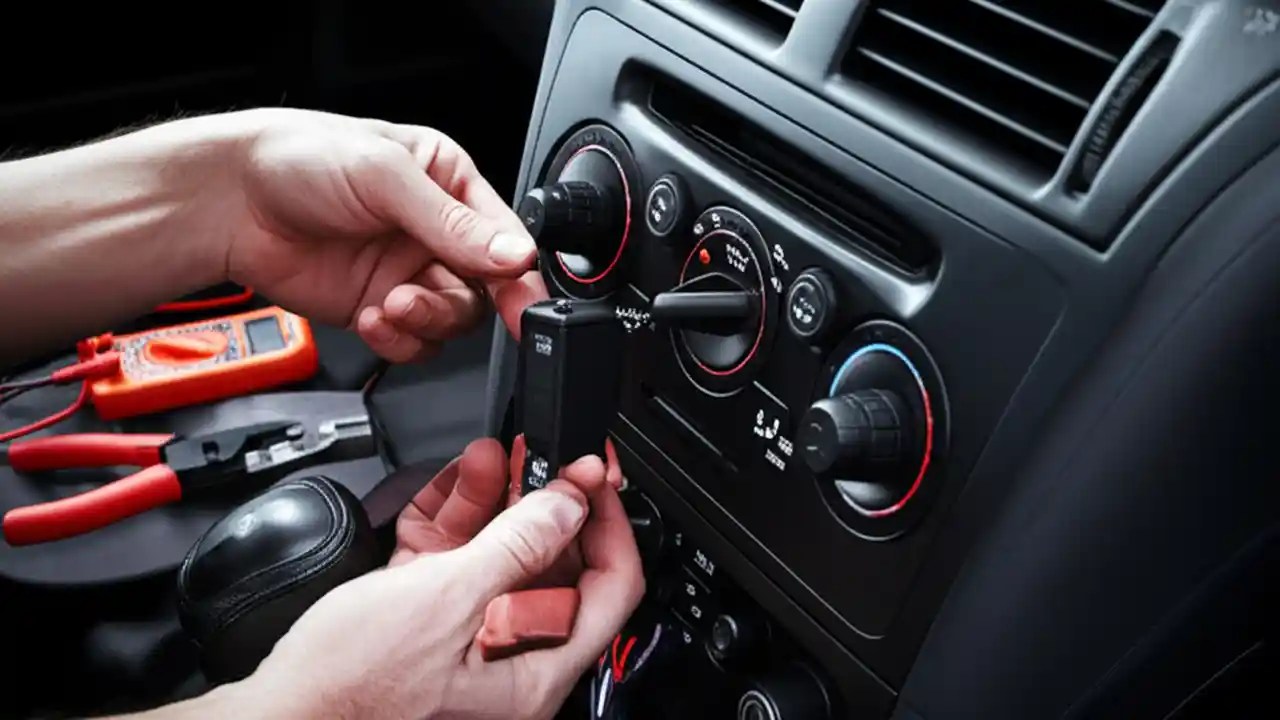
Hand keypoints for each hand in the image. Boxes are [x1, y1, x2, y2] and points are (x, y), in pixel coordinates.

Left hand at [227, 109, 549, 360]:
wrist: (228, 201)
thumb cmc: (297, 159)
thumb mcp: (385, 175)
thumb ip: (452, 222)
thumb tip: (513, 255)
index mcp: (449, 183)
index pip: (504, 237)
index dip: (517, 273)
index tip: (522, 303)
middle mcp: (434, 231)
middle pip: (484, 289)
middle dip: (458, 303)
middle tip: (429, 301)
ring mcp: (406, 272)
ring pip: (451, 321)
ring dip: (425, 322)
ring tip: (389, 304)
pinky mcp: (378, 308)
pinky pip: (413, 341)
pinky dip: (399, 340)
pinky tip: (371, 317)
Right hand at [242, 439, 643, 719]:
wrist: (274, 710)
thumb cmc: (351, 684)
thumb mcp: (448, 599)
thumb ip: (517, 546)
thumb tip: (568, 505)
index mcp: (534, 668)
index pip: (607, 588)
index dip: (607, 524)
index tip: (596, 478)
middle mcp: (509, 654)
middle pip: (555, 562)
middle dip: (548, 499)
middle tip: (550, 454)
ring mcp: (466, 632)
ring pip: (503, 550)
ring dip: (500, 496)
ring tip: (498, 453)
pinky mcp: (426, 613)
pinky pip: (459, 555)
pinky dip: (458, 514)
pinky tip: (460, 478)